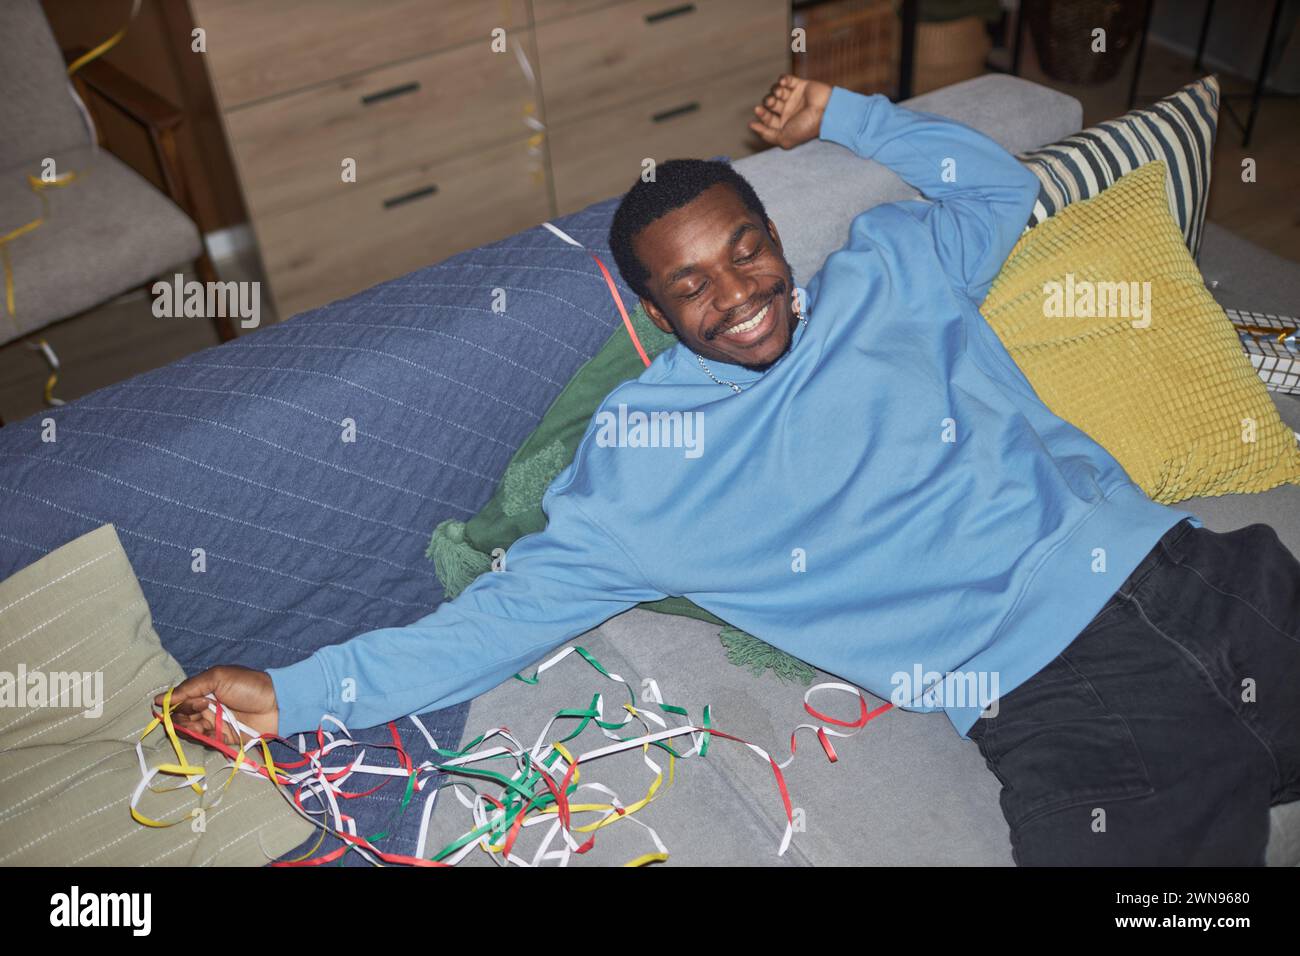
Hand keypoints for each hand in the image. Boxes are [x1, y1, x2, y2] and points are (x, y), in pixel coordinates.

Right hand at [154, 665, 278, 745]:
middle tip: (204, 707)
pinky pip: (203, 742)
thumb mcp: (218, 677)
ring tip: (203, 723)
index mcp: (203, 691)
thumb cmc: (249, 685)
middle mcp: (205, 708)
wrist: (276, 703)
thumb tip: (159, 699)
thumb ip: (190, 687)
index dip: (176, 704)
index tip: (188, 701)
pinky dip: (201, 738)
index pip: (178, 701)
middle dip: (184, 715)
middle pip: (180, 717)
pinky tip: (208, 732)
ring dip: (190, 728)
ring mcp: (213, 724)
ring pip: (188, 731)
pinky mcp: (221, 739)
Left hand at [748, 74, 832, 149]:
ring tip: (779, 93)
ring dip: (774, 90)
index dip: (761, 114)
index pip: (767, 118)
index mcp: (784, 125)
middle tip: (771, 102)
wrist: (827, 111)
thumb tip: (752, 125)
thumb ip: (767, 135)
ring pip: (776, 90)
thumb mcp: (784, 138)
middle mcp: (788, 111)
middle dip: (768, 101)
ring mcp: (794, 97)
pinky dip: (782, 79)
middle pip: (770, 103)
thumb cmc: (807, 127)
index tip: (757, 110)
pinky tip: (783, 83)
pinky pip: (786, 79)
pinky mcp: (800, 85)